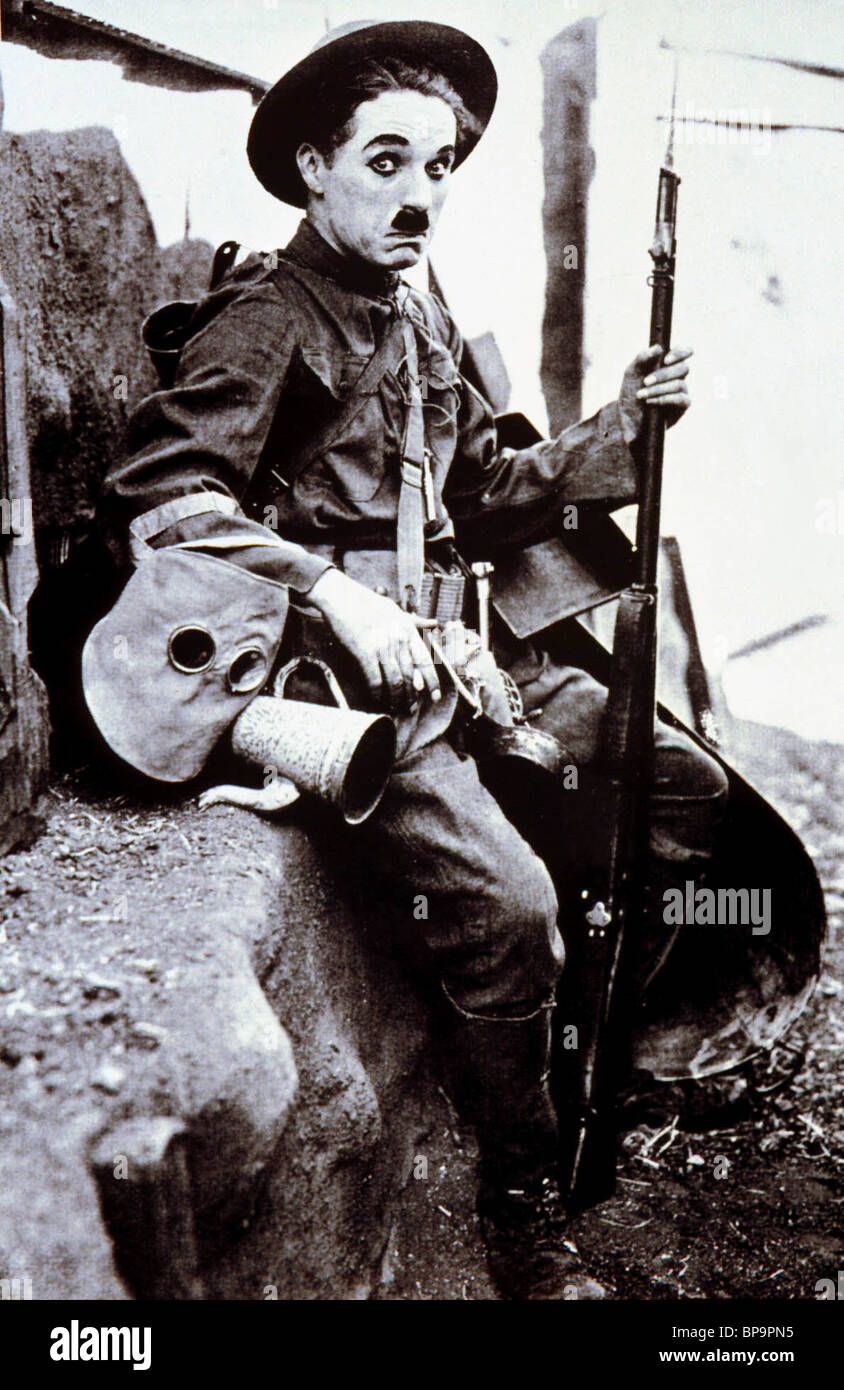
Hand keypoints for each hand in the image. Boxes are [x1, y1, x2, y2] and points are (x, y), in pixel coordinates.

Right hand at [307, 569, 440, 711]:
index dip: (432, 682)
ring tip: (396, 706)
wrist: (340, 596)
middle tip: (411, 707)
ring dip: (396, 698)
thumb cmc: (366, 603)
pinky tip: (378, 698)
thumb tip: (434, 624)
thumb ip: (414, 621)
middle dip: (412, 695)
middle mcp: (398, 639)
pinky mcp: (364, 652)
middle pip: (411, 676)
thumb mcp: (394, 609)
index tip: (435, 696)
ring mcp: (382, 646)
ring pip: (395, 681)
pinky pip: (375, 680)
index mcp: (407, 629)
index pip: (425, 661)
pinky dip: (378, 693)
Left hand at [618, 344, 692, 443]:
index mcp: (668, 364)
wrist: (627, 419)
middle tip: (645, 381)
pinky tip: (650, 402)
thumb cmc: (630, 393)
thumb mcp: (631, 374)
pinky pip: (681, 399)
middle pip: (682, 368)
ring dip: (659, 389)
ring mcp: (681, 391)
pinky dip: (665, 399)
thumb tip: (657, 348)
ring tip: (642, 395)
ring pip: (680, 384)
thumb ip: (642, 358)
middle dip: (662, 375)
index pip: (684, 352)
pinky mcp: (682, 406)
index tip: (666, 360)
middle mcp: (678, 376)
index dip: (680, 353)